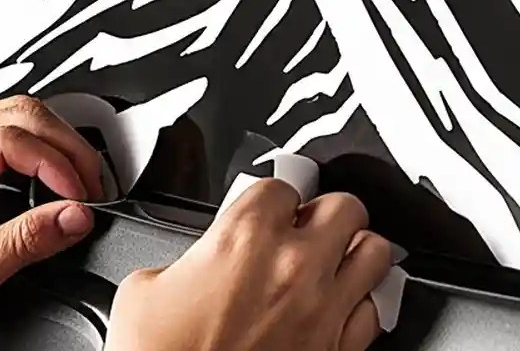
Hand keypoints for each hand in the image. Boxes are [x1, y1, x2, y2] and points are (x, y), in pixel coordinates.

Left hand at [0, 96, 105, 343]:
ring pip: (22, 120)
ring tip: (82, 185)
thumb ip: (26, 241)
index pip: (9, 139)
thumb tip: (75, 216)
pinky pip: (15, 141)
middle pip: (21, 115)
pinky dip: (46, 158)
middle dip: (67, 148)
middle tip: (93, 187)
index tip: (81, 195)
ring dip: (60, 149)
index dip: (55, 164)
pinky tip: (59, 183)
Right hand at [109, 179, 394, 350]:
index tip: (266, 211)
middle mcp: (294, 266)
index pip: (280, 185)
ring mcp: (323, 309)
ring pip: (374, 251)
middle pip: (343, 206)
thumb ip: (185, 260)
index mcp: (244, 236)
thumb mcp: (144, 291)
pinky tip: (343, 305)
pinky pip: (376, 310)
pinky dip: (362, 304)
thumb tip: (198, 264)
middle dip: (324, 215)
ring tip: (336, 259)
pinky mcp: (339, 350)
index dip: (271, 199)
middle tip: (307, 228)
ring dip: (355, 251)